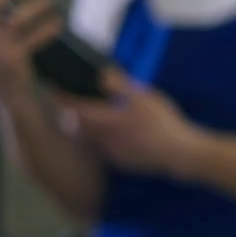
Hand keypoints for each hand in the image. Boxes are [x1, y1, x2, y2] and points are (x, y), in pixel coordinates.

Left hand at [60, 69, 206, 175]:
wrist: (179, 154)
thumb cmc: (162, 123)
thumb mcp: (143, 97)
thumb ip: (120, 85)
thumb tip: (101, 73)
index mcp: (104, 121)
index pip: (75, 107)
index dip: (64, 97)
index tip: (56, 88)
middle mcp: (102, 139)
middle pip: (79, 126)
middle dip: (74, 113)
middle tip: (74, 102)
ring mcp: (112, 153)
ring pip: (92, 139)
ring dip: (88, 128)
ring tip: (96, 117)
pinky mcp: (123, 163)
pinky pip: (106, 149)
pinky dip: (104, 140)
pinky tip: (117, 135)